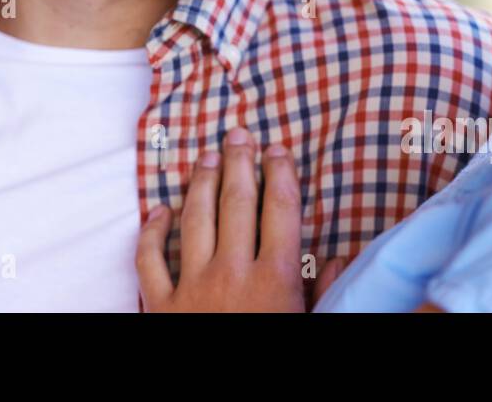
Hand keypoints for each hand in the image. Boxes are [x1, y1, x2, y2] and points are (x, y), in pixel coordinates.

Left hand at [136, 127, 346, 311]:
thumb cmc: (274, 358)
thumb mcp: (311, 330)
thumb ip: (327, 296)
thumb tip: (342, 259)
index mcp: (275, 280)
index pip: (280, 209)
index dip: (280, 173)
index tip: (279, 150)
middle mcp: (232, 274)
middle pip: (236, 201)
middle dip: (239, 161)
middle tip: (239, 133)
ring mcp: (192, 288)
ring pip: (193, 218)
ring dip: (200, 182)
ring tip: (207, 157)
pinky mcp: (161, 306)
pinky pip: (150, 257)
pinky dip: (153, 228)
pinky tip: (160, 209)